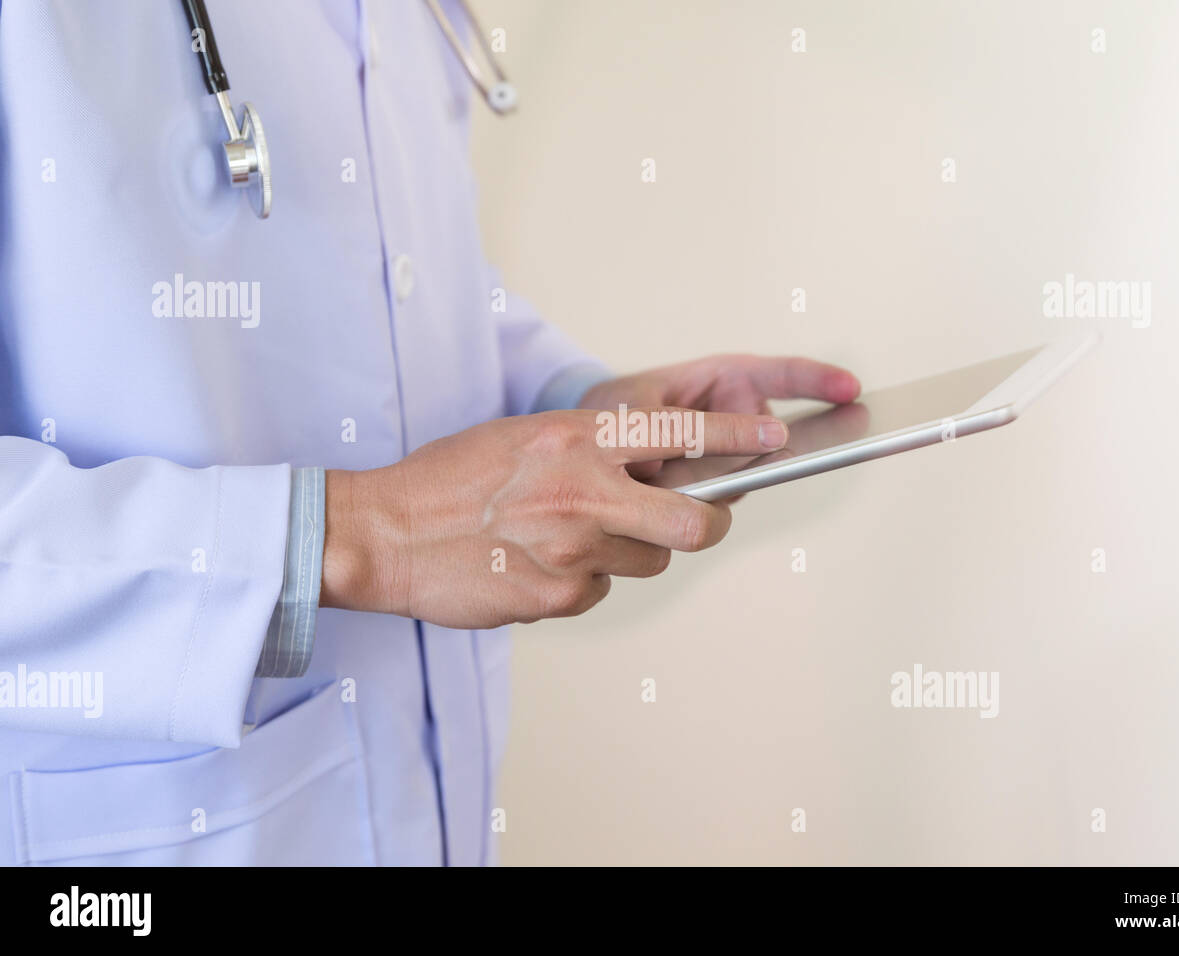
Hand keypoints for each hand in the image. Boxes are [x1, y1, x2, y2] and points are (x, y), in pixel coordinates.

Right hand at [319, 408, 789, 626]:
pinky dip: (581, 582)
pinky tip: (536, 566)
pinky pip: (599, 592)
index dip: (737, 434)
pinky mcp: (559, 599)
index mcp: (576, 440)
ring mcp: (574, 552)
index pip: (679, 432)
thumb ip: (589, 451)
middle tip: (697, 519)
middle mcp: (584, 493)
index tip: (774, 438)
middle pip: (693, 523)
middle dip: (707, 524)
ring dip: (626, 553)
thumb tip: (651, 470)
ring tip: (569, 538)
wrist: (383, 533)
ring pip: (646, 562)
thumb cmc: (448, 479)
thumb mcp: (524, 437)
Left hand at [579, 355, 859, 477]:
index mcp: (725, 377)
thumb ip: (652, 431)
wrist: (590, 437)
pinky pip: (727, 492)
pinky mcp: (718, 485)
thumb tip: (668, 467)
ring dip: (735, 478)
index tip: (851, 389)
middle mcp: (736, 416)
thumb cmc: (615, 407)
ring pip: (751, 470)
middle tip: (803, 448)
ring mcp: (730, 453)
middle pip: (775, 433)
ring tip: (702, 476)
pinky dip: (713, 499)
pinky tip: (693, 501)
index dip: (817, 381)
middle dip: (783, 444)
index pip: (782, 375)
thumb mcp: (628, 407)